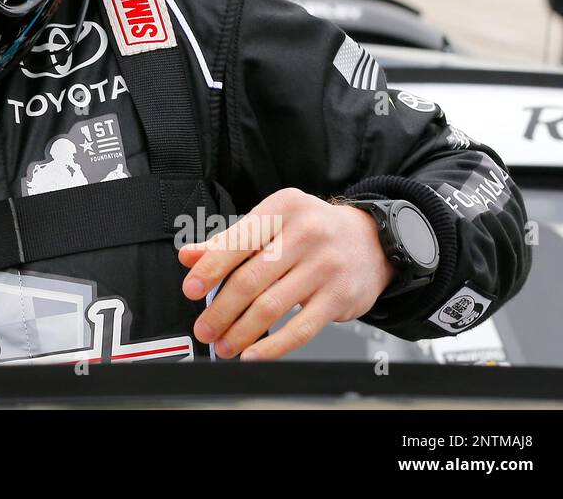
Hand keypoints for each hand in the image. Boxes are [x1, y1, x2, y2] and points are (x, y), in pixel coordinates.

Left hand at [178, 188, 395, 360]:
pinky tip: (254, 354)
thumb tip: (190, 256)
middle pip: (252, 278)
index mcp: (283, 208)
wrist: (372, 240)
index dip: (210, 269)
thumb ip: (230, 239)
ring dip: (241, 331)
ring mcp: (326, 266)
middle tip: (204, 328)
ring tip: (223, 344)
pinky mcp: (340, 297)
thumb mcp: (273, 222)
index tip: (191, 289)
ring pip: (272, 306)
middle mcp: (307, 234)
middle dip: (221, 310)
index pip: (238, 241)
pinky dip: (274, 346)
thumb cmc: (313, 230)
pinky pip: (301, 328)